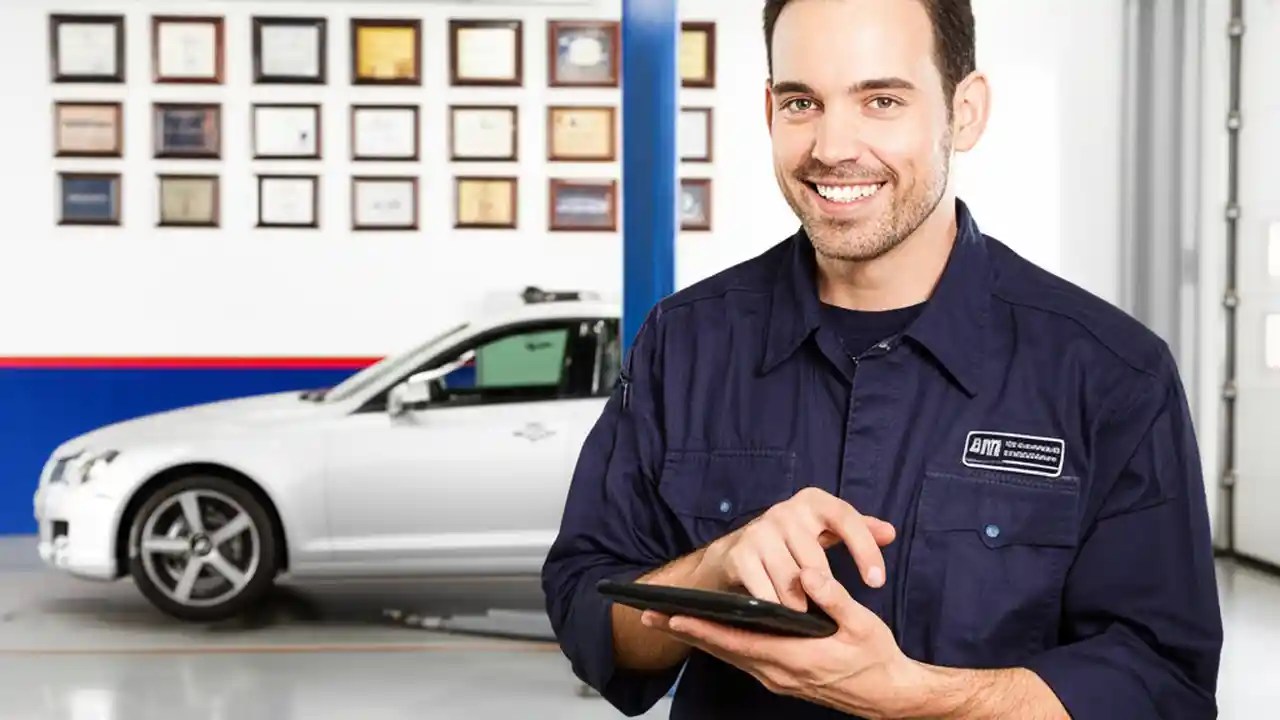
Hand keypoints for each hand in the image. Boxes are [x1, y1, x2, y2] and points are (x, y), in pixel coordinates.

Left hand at [642, 567, 923, 718]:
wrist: (890, 695)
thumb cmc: (877, 658)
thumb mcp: (862, 625)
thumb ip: (835, 599)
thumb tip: (809, 574)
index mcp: (793, 659)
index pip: (736, 642)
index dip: (702, 628)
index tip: (673, 614)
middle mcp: (777, 673)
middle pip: (721, 651)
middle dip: (685, 632)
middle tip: (649, 616)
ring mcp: (777, 679)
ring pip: (729, 655)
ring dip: (700, 638)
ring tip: (670, 619)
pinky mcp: (781, 679)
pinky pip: (743, 659)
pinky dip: (722, 644)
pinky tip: (711, 630)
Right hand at [698, 487, 895, 611]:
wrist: (733, 553)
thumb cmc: (789, 543)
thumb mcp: (824, 532)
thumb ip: (859, 532)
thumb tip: (891, 532)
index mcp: (812, 501)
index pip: (847, 518)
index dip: (865, 550)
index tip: (878, 582)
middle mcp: (785, 511)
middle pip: (817, 560)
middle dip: (825, 591)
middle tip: (830, 613)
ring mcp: (759, 531)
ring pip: (792, 579)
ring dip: (800, 605)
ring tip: (805, 618)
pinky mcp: (739, 554)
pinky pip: (766, 590)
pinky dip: (776, 607)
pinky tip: (779, 617)